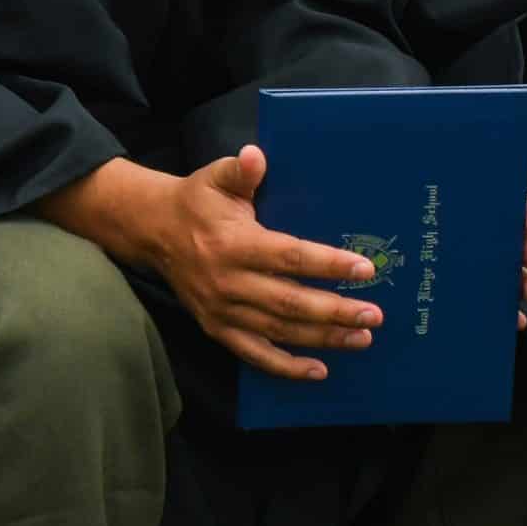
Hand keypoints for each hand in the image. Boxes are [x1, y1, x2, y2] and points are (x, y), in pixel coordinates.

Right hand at [147, 146, 386, 380]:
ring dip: (323, 338)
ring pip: (280, 331)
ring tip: (362, 337)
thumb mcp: (215, 178)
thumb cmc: (195, 202)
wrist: (153, 231)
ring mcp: (222, 310)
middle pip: (291, 302)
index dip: (329, 264)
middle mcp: (229, 282)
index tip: (365, 268)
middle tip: (374, 314)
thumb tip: (256, 154)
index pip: (290, 257)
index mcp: (234, 244)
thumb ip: (240, 170)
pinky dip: (286, 367)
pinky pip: (255, 355)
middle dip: (336, 310)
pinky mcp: (217, 328)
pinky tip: (319, 370)